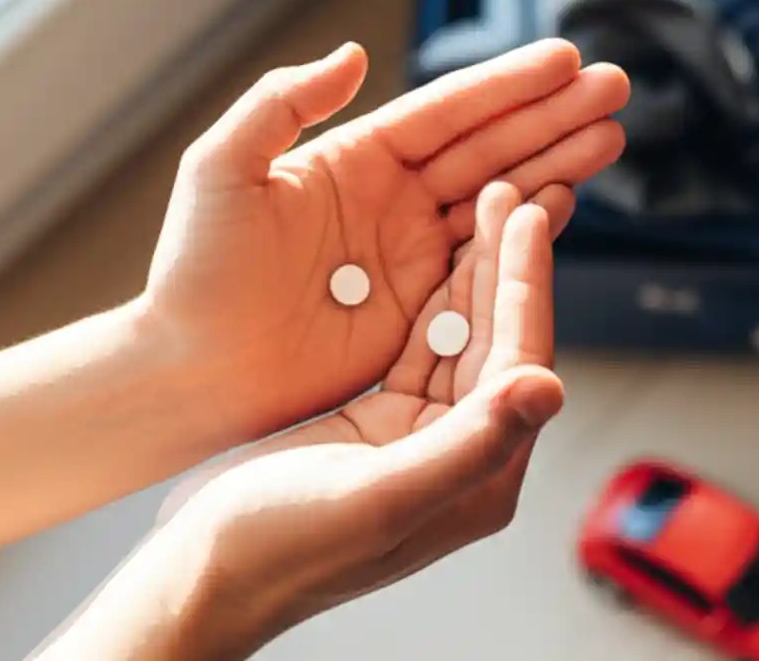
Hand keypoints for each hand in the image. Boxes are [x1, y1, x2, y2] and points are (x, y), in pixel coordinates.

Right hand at [38, 184, 562, 660]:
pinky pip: (422, 347)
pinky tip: (442, 256)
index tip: (530, 214)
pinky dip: (434, 299)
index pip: (521, 360)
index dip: (526, 283)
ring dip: (473, 273)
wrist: (209, 570)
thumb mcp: (379, 495)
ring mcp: (423, 438)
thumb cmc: (282, 546)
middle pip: (498, 340)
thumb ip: (472, 445)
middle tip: (510, 189)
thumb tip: (550, 389)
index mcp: (479, 476)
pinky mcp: (383, 425)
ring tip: (486, 205)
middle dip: (505, 264)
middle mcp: (463, 454)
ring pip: (462, 337)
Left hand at [144, 40, 626, 437]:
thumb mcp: (221, 170)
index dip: (507, 86)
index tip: (565, 60)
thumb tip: (352, 54)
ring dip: (556, 165)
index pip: (446, 111)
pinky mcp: (420, 307)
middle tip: (615, 89)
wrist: (193, 372)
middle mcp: (391, 199)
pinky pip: (485, 261)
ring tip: (611, 138)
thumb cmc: (194, 272)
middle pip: (488, 148)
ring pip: (499, 199)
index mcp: (352, 159)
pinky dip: (531, 231)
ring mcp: (410, 253)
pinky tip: (570, 199)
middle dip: (552, 118)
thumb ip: (279, 105)